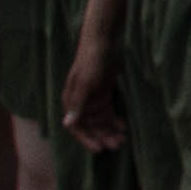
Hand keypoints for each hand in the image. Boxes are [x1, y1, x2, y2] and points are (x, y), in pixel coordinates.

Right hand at [66, 21, 128, 147]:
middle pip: (90, 126)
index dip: (87, 139)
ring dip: (109, 131)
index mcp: (71, 100)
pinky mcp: (103, 93)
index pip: (76, 127)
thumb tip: (67, 124)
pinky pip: (108, 112)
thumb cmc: (92, 61)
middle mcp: (80, 102)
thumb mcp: (86, 83)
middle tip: (117, 145)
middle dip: (102, 137)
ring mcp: (92, 98)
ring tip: (123, 139)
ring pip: (100, 121)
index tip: (100, 149)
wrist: (104, 40)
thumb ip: (78, 105)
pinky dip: (114, 120)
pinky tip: (124, 126)